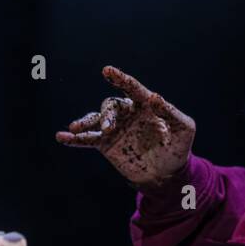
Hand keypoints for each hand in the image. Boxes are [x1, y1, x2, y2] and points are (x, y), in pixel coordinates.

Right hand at [55, 65, 195, 188]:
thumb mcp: (183, 129)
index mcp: (146, 105)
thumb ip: (170, 113)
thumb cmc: (178, 148)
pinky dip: (74, 139)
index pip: (132, 88)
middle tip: (107, 128)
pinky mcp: (106, 144)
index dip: (120, 78)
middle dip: (107, 115)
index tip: (107, 70)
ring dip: (85, 122)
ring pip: (95, 119)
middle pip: (111, 106)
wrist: (167, 175)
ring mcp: (115, 128)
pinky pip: (87, 139)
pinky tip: (61, 137)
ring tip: (74, 128)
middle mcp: (128, 113)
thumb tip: (154, 97)